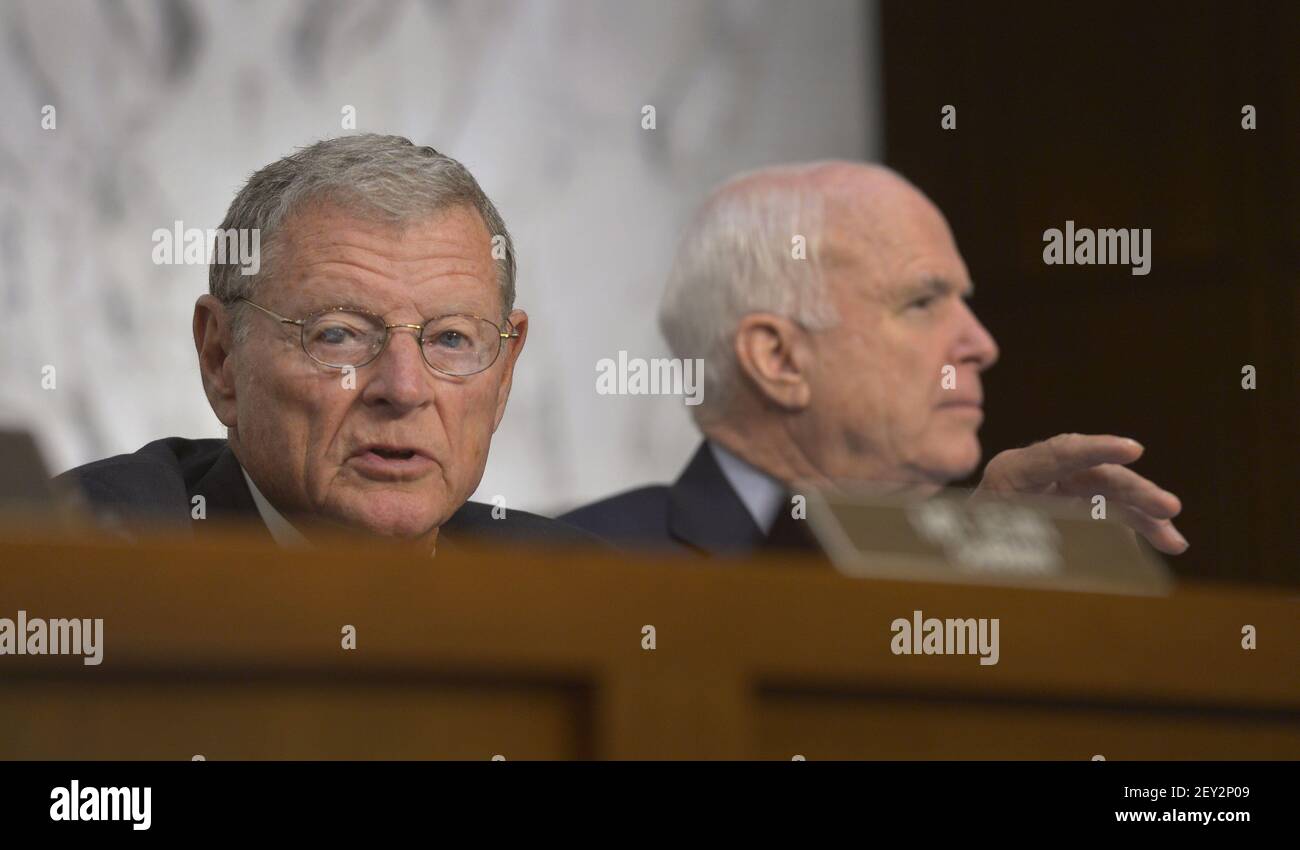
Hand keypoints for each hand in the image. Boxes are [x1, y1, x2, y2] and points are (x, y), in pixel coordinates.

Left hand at [974, 433, 1187, 554]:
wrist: (956, 552)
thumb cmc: (964, 544)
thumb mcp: (978, 539)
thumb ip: (1010, 537)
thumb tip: (1034, 551)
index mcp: (1010, 472)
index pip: (1059, 453)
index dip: (1097, 450)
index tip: (1133, 450)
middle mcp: (1041, 472)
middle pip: (1095, 474)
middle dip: (1135, 492)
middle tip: (1169, 507)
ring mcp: (1061, 486)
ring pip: (1112, 494)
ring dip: (1145, 516)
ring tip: (1175, 541)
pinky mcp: (1075, 504)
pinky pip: (1112, 511)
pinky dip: (1138, 527)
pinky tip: (1167, 542)